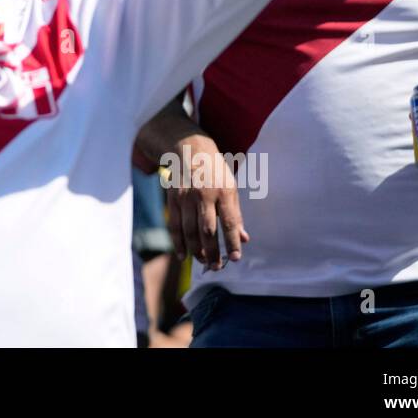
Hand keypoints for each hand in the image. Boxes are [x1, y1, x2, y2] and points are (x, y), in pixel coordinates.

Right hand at [164, 134, 248, 270]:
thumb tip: (244, 239)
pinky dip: (178, 242)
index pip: (229, 223)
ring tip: (203, 261)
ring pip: (189, 231)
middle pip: (208, 230)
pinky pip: (174, 225)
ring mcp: (186, 197)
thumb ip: (236, 214)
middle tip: (216, 267)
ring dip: (196, 250)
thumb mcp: (231, 188)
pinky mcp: (173, 199)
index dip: (232, 243)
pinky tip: (183, 255)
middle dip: (212, 252)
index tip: (235, 258)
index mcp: (224, 192)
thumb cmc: (215, 172)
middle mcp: (204, 195)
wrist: (189, 150)